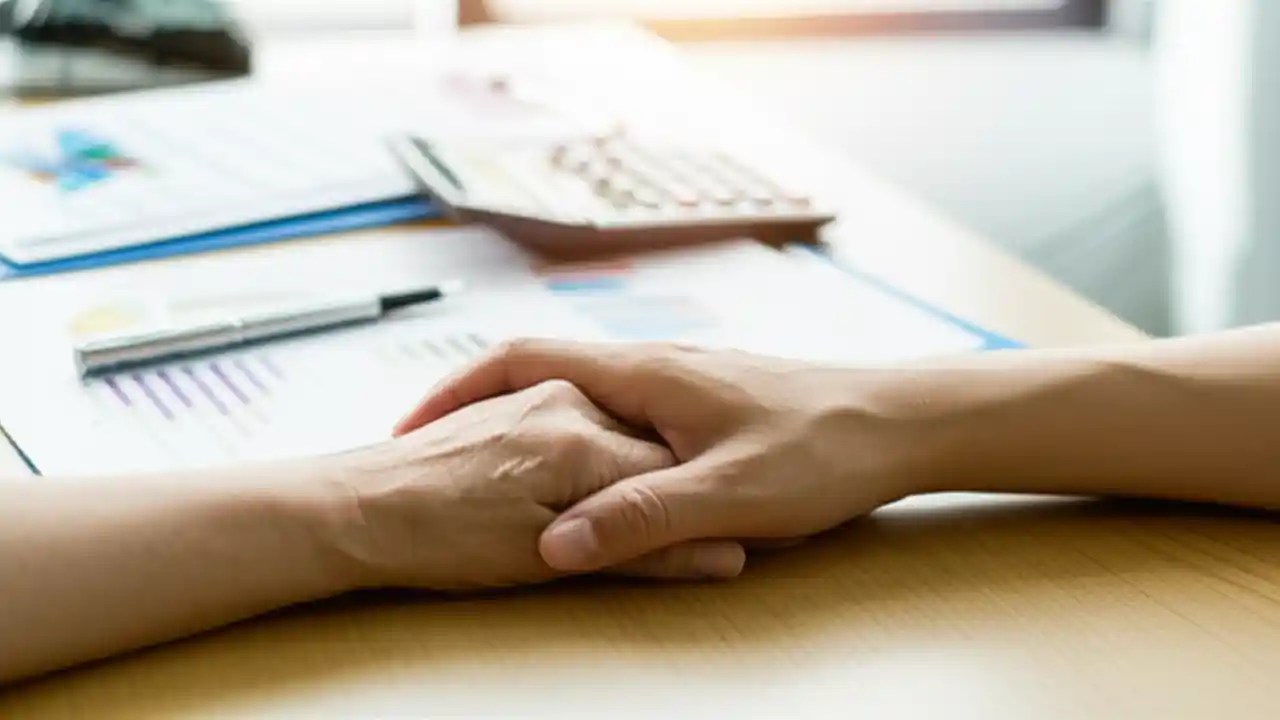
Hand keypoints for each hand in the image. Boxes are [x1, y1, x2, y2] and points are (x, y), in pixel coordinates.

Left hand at [335, 379, 745, 589]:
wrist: (346, 509)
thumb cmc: (436, 536)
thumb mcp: (543, 556)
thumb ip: (640, 550)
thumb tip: (722, 560)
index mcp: (582, 437)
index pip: (671, 475)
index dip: (706, 513)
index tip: (729, 537)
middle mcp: (566, 403)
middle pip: (647, 445)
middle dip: (670, 485)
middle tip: (702, 524)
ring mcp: (540, 399)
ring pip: (615, 431)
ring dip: (630, 471)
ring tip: (629, 516)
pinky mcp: (518, 408)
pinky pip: (579, 426)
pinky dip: (594, 460)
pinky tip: (580, 491)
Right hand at [393, 341, 925, 573]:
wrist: (900, 422)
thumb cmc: (822, 450)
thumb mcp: (730, 495)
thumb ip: (642, 517)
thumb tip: (558, 546)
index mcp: (644, 373)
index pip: (523, 356)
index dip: (458, 387)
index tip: (411, 426)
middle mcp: (654, 365)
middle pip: (543, 368)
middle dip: (482, 402)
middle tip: (434, 444)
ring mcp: (680, 380)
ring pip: (584, 393)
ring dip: (532, 419)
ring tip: (491, 462)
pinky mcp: (705, 402)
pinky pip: (622, 412)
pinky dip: (584, 435)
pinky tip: (590, 473)